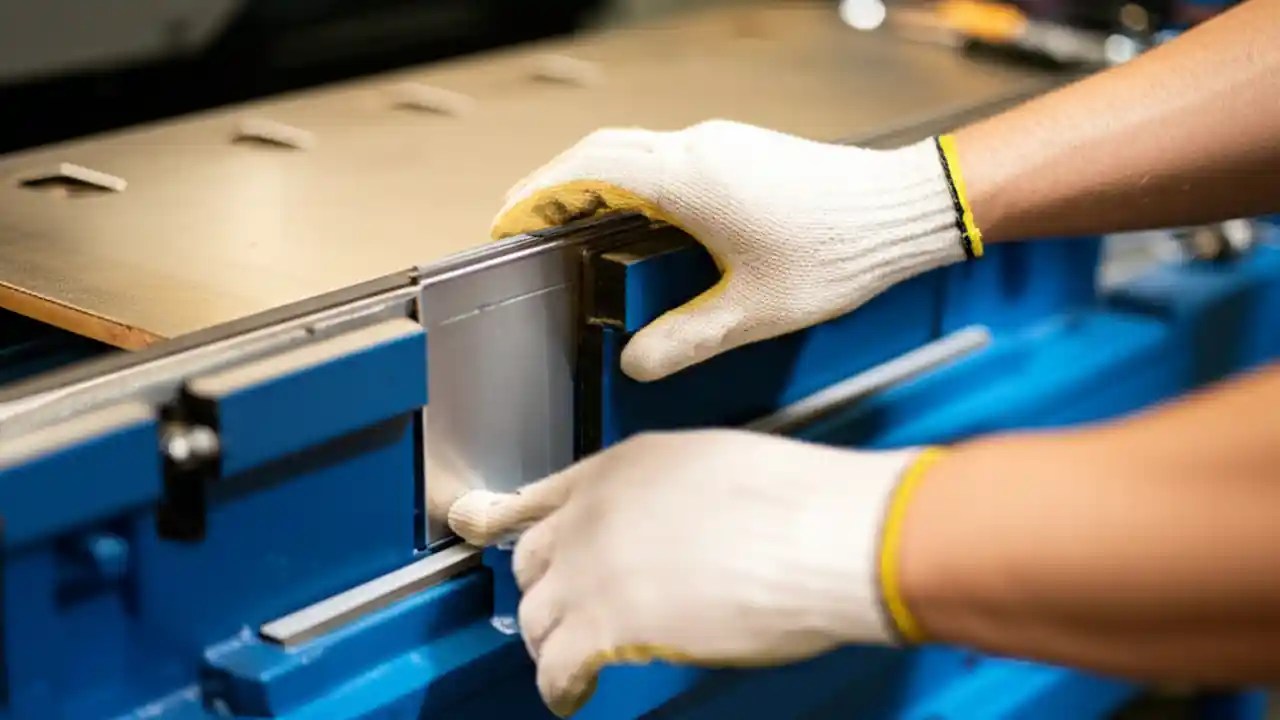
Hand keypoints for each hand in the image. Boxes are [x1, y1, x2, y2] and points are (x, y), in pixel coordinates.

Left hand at [449, 429, 929, 716]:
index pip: (543, 498)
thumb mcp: (717, 467)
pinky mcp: (605, 623)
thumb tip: (666, 529)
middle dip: (544, 592)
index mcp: (622, 465)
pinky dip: (558, 686)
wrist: (820, 532)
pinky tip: (572, 696)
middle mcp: (594, 509)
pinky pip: (556, 664)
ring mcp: (593, 566)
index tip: (499, 540)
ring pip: (536, 615)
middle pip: (532, 560)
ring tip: (564, 662)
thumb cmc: (797, 501)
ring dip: (548, 642)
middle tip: (561, 615)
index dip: (519, 527)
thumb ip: (667, 495)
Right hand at [491, 120, 972, 381]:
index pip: (587, 169)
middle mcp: (700, 150)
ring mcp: (723, 145)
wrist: (904, 211)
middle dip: (556, 184)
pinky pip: (668, 157)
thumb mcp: (754, 311)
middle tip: (529, 221)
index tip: (509, 218)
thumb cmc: (841, 250)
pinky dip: (634, 181)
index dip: (538, 192)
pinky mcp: (743, 152)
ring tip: (574, 222)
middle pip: (602, 152)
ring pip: (635, 150)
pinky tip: (639, 219)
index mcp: (690, 178)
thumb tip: (640, 361)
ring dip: (596, 179)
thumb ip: (686, 339)